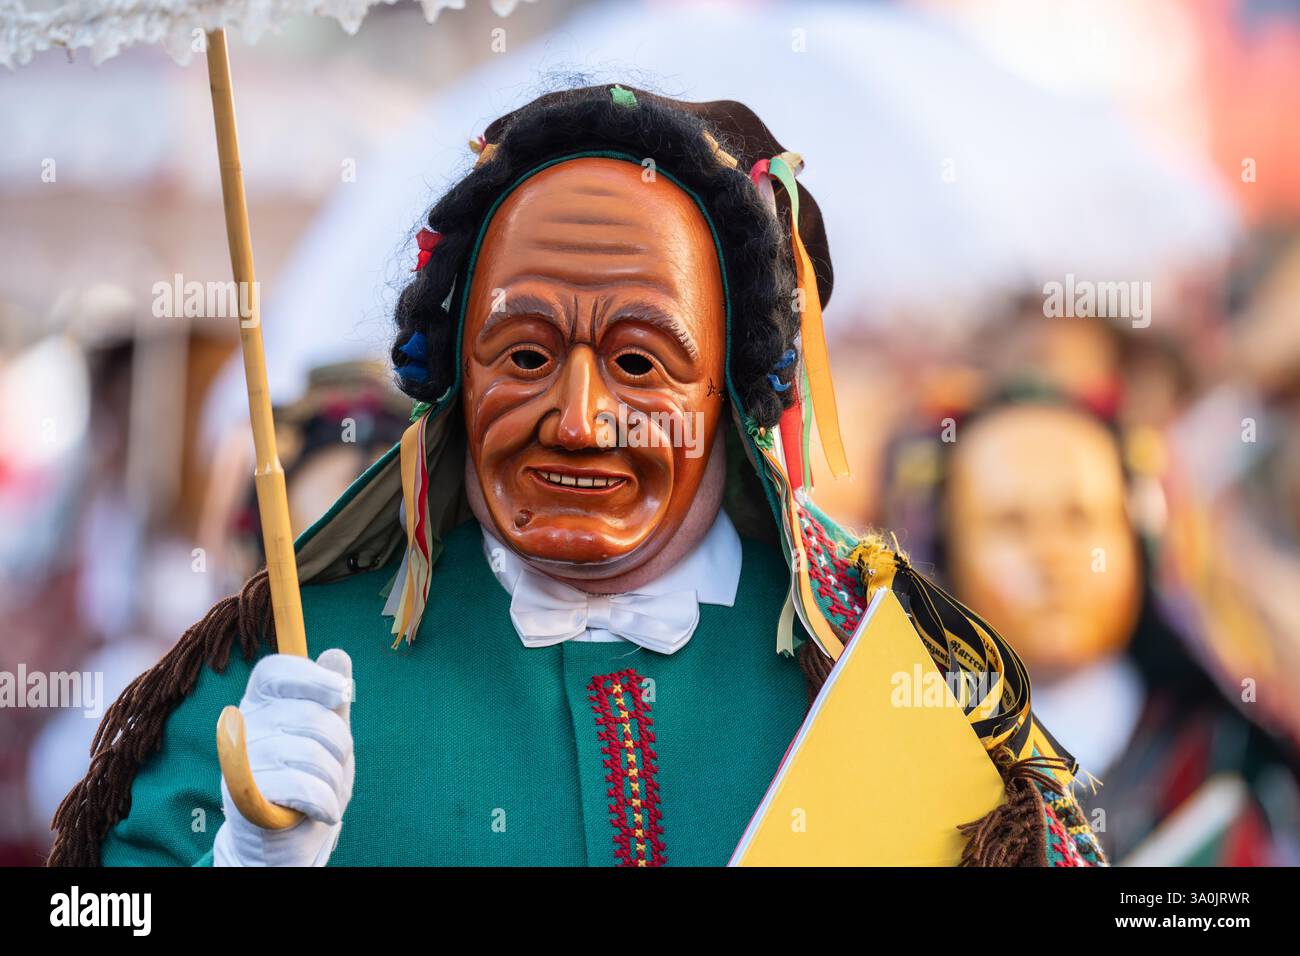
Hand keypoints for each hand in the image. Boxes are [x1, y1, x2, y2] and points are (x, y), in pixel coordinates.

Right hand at [213, 649, 353, 866]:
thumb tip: (336, 655)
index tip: (342, 693)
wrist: (282, 840)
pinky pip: (302, 788)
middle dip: (340, 744)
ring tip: (326, 792)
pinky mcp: (244, 799)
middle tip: (335, 765)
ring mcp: (240, 762)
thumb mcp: (325, 734)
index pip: (275, 671)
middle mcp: (243, 727)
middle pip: (310, 716)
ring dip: (334, 781)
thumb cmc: (307, 778)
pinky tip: (325, 810)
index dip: (313, 676)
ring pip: (312, 755)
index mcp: (260, 704)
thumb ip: (331, 697)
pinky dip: (325, 802)